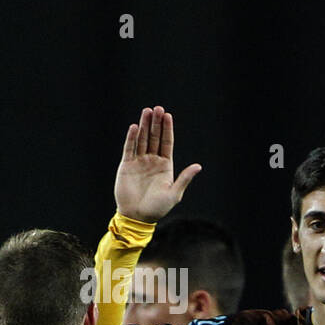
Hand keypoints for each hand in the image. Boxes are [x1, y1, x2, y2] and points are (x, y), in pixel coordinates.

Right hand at [115, 106, 201, 222]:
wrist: (137, 216)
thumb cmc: (158, 208)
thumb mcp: (174, 193)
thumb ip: (184, 178)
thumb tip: (198, 166)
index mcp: (166, 166)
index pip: (167, 143)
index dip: (167, 129)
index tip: (168, 116)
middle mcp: (152, 161)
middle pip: (155, 137)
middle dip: (156, 123)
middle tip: (158, 108)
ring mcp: (139, 162)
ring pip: (142, 139)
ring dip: (145, 126)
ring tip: (147, 111)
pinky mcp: (126, 165)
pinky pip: (129, 148)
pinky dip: (132, 137)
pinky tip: (135, 127)